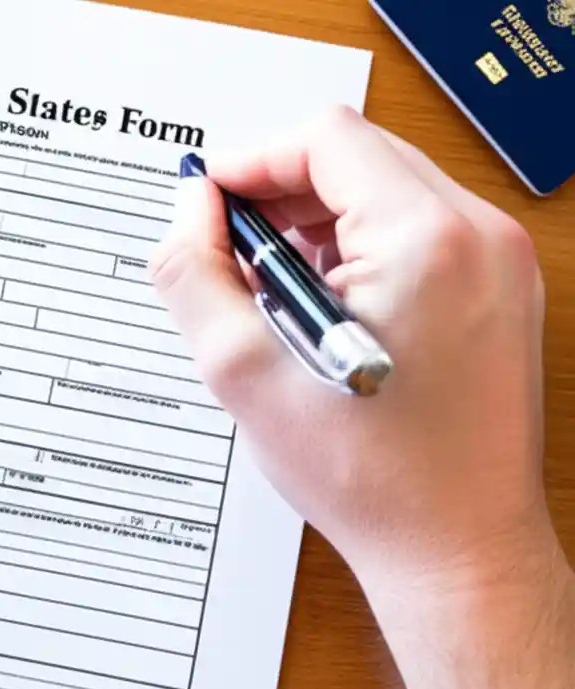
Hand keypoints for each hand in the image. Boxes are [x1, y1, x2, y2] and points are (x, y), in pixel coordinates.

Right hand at [152, 106, 572, 688]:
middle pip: (357, 157)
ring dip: (315, 224)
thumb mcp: (244, 373)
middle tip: (228, 251)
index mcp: (426, 240)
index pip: (325, 139)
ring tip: (270, 293)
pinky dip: (356, 250)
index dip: (251, 162)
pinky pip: (415, 230)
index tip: (208, 205)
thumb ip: (195, 275)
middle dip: (279, 193)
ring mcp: (499, 263)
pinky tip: (318, 309)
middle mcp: (478, 237)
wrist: (457, 548)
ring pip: (384, 191)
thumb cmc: (372, 477)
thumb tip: (189, 212)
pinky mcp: (498, 289)